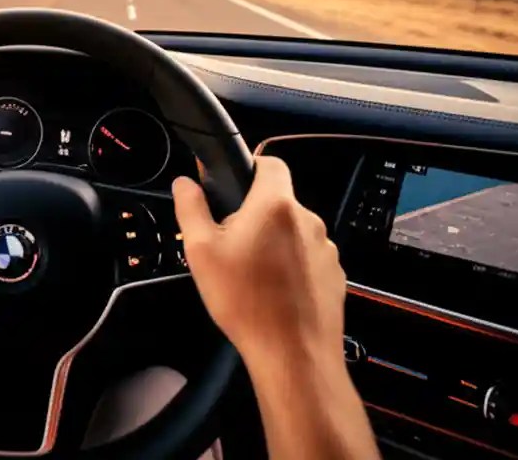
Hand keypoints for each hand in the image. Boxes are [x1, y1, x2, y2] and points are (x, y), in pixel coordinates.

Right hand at [172, 156, 345, 368]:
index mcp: (275, 205)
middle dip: (254, 216)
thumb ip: (191, 209)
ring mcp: (325, 248)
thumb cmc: (246, 302)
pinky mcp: (333, 274)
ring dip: (273, 244)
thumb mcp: (200, 252)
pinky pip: (307, 259)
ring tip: (250, 276)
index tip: (233, 186)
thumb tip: (184, 184)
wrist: (293, 354)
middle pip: (278, 202)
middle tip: (230, 245)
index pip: (270, 162)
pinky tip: (272, 293)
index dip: (250, 167)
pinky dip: (290, 268)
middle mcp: (307, 220)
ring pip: (292, 232)